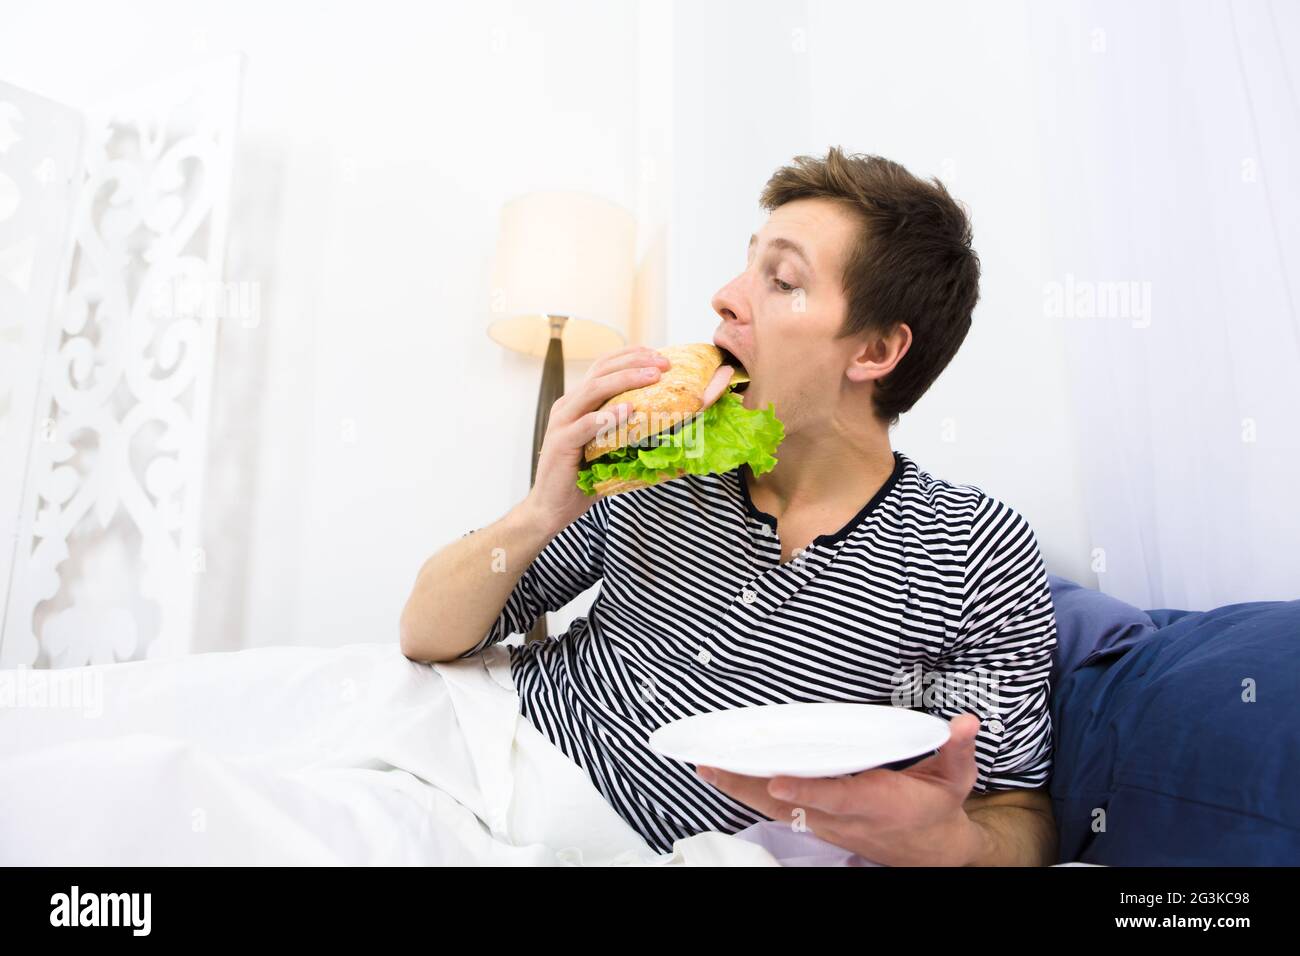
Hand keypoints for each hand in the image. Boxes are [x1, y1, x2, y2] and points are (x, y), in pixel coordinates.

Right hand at [522, 345, 670, 533]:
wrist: (551, 508)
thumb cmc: (583, 480)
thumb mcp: (609, 449)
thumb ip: (630, 433)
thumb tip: (675, 433)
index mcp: (578, 402)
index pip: (603, 366)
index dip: (630, 356)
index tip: (658, 354)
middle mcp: (567, 405)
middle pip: (600, 371)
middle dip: (634, 362)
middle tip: (664, 363)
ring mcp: (562, 422)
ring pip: (594, 390)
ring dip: (626, 380)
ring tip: (653, 376)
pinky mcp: (561, 443)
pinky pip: (586, 424)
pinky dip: (609, 415)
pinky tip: (629, 410)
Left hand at [695, 714, 987, 866]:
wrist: (932, 853)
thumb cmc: (937, 808)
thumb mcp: (955, 779)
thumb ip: (956, 748)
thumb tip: (963, 722)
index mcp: (879, 803)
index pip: (837, 797)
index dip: (807, 790)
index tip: (776, 780)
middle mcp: (847, 818)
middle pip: (792, 805)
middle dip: (750, 786)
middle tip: (712, 764)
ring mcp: (828, 825)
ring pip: (777, 810)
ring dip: (740, 788)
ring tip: (705, 764)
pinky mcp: (818, 825)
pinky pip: (777, 811)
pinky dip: (748, 793)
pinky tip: (724, 775)